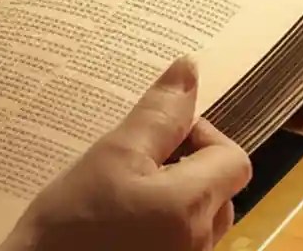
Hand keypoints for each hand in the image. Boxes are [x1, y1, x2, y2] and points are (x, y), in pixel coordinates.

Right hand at [0, 56, 251, 250]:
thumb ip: (157, 115)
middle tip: (136, 161)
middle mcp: (200, 243)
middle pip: (219, 191)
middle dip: (187, 168)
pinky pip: (176, 242)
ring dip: (172, 198)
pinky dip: (158, 226)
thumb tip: (189, 69)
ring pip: (198, 220)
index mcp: (194, 206)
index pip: (232, 158)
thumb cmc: (70, 223)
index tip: (157, 135)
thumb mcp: (111, 156)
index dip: (201, 136)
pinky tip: (118, 221)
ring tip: (123, 192)